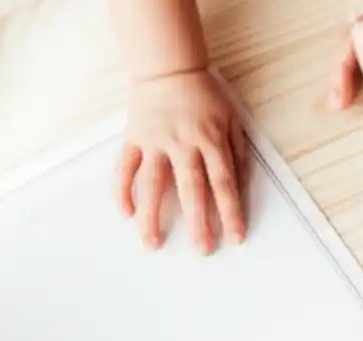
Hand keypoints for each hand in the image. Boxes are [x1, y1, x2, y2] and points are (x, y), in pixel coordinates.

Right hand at [119, 70, 248, 254]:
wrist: (169, 68)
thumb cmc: (204, 96)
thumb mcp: (232, 118)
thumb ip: (238, 153)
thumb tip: (240, 187)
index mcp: (209, 139)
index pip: (223, 182)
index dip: (230, 211)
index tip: (235, 237)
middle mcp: (182, 143)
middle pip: (191, 188)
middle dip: (198, 222)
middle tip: (202, 250)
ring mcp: (155, 141)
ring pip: (153, 183)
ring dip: (152, 216)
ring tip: (152, 244)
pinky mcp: (133, 138)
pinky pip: (124, 168)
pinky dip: (123, 191)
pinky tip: (126, 214)